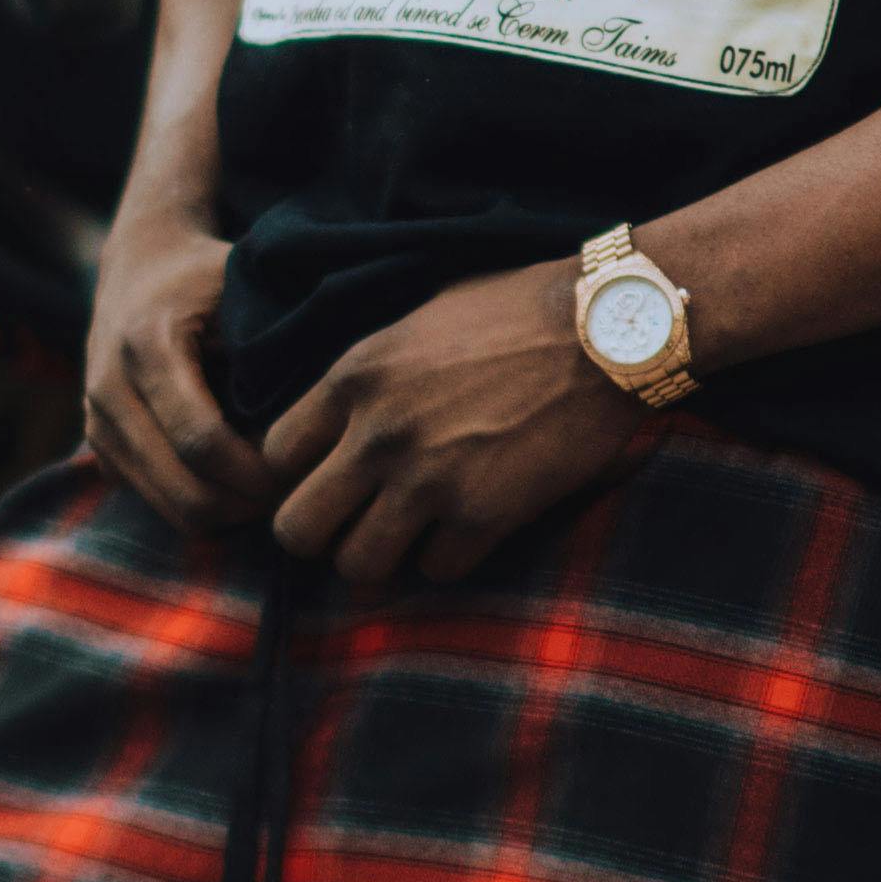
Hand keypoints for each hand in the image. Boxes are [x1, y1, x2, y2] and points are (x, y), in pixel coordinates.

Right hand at [81, 196, 269, 528]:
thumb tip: (328, 406)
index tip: (300, 472)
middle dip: (246, 505)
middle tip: (293, 491)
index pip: (202, 441)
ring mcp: (97, 421)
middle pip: (185, 490)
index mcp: (148, 345)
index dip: (257, 473)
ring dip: (226, 512)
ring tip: (269, 488)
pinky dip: (198, 503)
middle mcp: (110, 388)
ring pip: (169, 508)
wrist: (137, 265)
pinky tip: (233, 478)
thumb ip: (276, 341)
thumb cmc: (205, 275)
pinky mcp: (97, 444)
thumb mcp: (243, 287)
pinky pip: (154, 502)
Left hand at [260, 268, 649, 589]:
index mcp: (353, 377)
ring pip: (358, 567)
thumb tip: (340, 415)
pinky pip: (436, 571)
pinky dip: (448, 559)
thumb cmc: (516, 309)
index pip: (274, 456)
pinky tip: (467, 529)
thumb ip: (369, 372)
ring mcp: (427, 480)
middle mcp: (377, 434)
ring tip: (407, 536)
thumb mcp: (418, 318)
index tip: (326, 475)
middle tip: (352, 524)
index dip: (296, 474)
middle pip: (296, 530)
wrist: (606, 329)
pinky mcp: (483, 515)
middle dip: (320, 535)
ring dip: (381, 557)